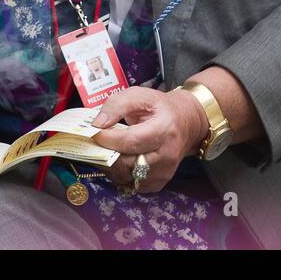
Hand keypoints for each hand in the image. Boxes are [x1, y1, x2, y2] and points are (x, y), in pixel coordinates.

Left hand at [90, 86, 209, 193]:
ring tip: (108, 150)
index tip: (94, 132)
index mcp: (164, 129)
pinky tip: (120, 159)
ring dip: (112, 166)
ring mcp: (165, 172)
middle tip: (97, 143)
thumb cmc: (160, 107)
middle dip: (107, 154)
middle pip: (127, 163)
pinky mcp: (159, 182)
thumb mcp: (140, 95)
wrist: (186, 122)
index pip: (131, 141)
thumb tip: (97, 124)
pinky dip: (121, 174)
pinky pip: (132, 184)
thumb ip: (116, 105)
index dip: (108, 138)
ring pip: (127, 177)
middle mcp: (167, 155)